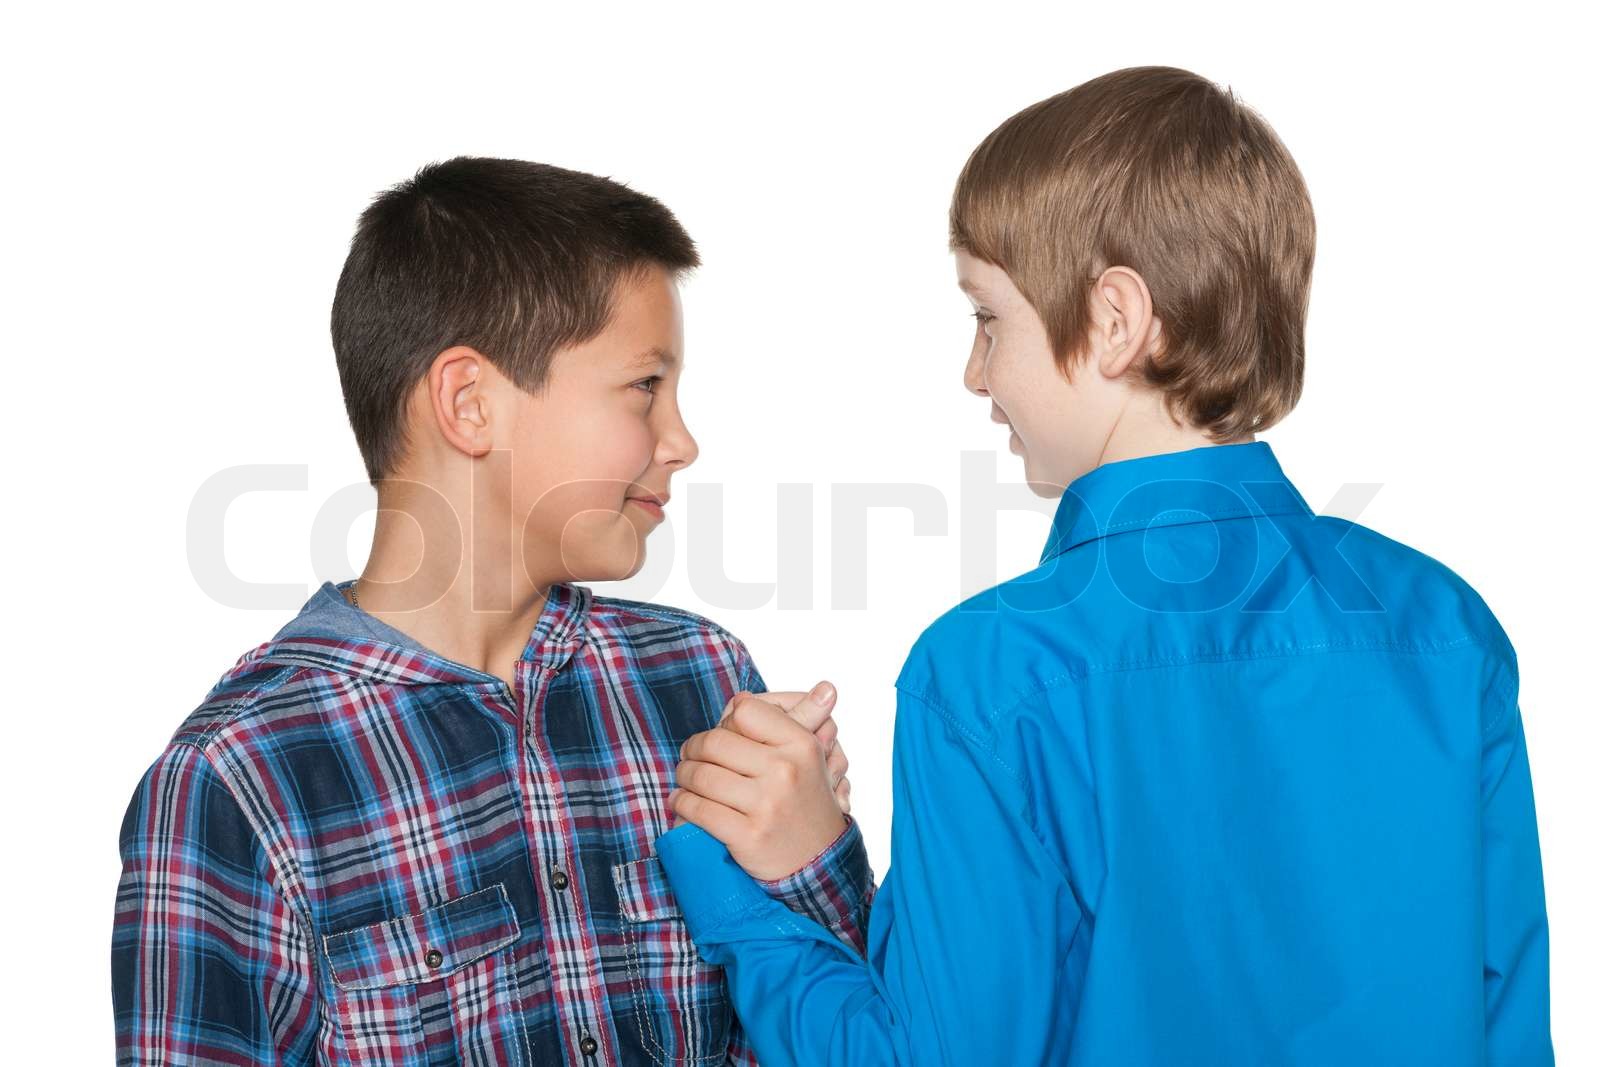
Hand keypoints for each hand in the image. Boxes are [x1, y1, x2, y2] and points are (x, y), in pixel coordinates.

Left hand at [669, 682, 849, 880]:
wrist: (819, 861)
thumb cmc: (804, 802)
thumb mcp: (806, 758)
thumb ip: (776, 724)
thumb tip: (741, 694)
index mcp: (800, 744)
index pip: (744, 711)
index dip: (727, 722)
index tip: (722, 736)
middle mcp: (785, 770)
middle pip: (715, 741)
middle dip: (693, 748)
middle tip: (689, 755)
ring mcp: (766, 804)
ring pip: (701, 776)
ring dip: (684, 775)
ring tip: (684, 778)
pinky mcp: (748, 835)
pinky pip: (698, 810)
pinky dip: (682, 803)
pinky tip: (681, 801)